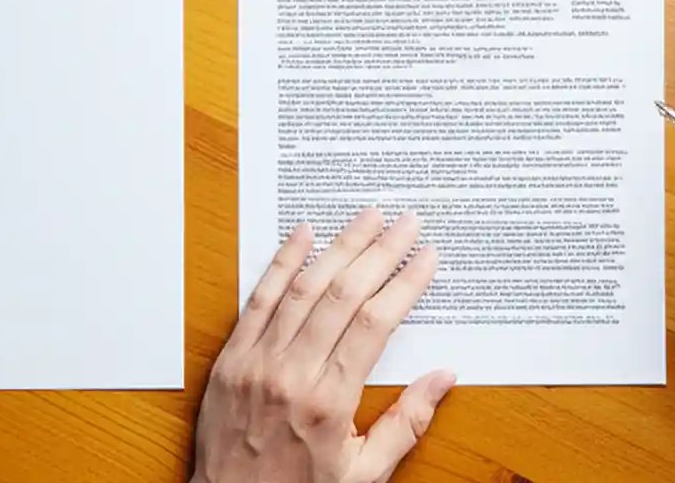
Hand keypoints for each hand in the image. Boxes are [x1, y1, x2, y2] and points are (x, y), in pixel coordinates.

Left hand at [191, 209, 454, 482]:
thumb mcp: (363, 476)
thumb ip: (406, 424)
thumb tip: (443, 378)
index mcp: (330, 402)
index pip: (376, 323)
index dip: (405, 283)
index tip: (426, 257)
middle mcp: (292, 374)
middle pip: (343, 295)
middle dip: (379, 252)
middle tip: (405, 222)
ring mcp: (257, 362)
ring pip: (302, 288)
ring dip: (337, 247)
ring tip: (365, 217)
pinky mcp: (230, 359)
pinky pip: (257, 300)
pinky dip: (280, 263)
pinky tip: (301, 235)